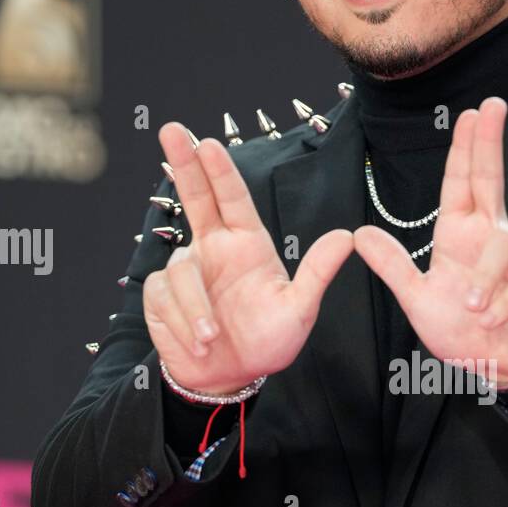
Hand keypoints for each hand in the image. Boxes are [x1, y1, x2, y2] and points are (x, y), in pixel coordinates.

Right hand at [144, 123, 353, 392]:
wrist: (232, 377)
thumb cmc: (267, 340)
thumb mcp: (300, 308)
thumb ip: (318, 273)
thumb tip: (348, 237)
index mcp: (247, 244)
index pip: (233, 199)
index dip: (220, 170)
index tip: (209, 142)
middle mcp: (213, 248)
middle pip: (194, 196)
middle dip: (181, 163)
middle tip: (171, 129)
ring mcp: (185, 270)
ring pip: (181, 271)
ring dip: (196, 306)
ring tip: (213, 336)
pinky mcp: (160, 294)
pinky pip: (165, 297)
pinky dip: (183, 321)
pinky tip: (200, 341)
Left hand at [353, 96, 507, 386]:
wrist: (497, 367)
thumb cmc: (464, 332)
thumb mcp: (419, 300)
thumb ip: (393, 267)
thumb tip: (359, 234)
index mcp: (462, 234)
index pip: (462, 183)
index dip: (466, 148)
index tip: (470, 113)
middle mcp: (494, 235)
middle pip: (492, 179)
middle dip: (490, 142)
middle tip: (491, 106)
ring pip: (505, 245)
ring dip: (484, 278)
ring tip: (471, 308)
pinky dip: (504, 301)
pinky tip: (490, 319)